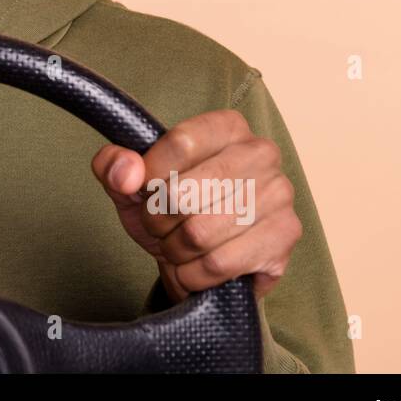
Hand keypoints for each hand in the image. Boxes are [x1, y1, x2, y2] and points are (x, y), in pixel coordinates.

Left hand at [91, 109, 300, 302]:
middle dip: (157, 220)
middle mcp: (260, 152)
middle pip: (184, 192)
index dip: (150, 176)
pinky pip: (220, 263)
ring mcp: (279, 193)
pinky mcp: (286, 236)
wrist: (203, 258)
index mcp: (226, 126)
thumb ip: (114, 165)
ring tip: (177, 246)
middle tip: (160, 226)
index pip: (179, 143)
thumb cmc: (171, 210)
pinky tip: (195, 268)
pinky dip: (194, 274)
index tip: (143, 191)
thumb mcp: (133, 182)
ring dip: (174, 250)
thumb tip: (126, 173)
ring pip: (199, 233)